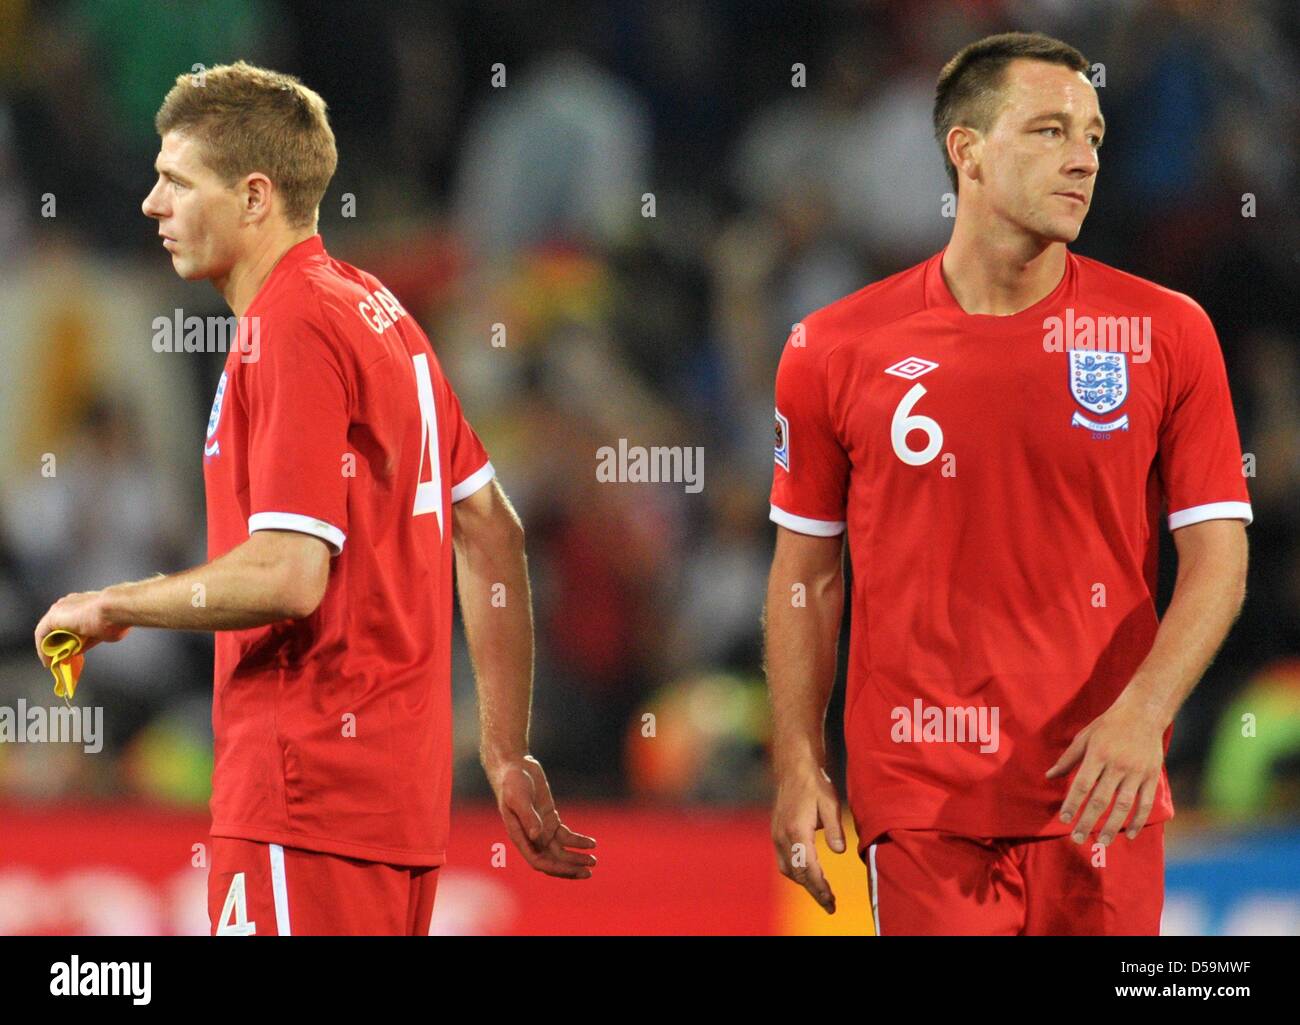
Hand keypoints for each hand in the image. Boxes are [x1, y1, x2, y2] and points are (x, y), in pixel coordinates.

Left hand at [34, 590, 130, 668]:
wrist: (114, 609)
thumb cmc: (116, 618)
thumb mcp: (100, 633)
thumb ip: (85, 641)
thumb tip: (75, 650)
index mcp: (82, 604)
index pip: (69, 622)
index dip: (66, 638)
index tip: (68, 650)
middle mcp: (69, 604)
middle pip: (56, 627)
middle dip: (56, 644)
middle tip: (59, 658)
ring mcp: (60, 609)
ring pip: (48, 630)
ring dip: (49, 647)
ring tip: (52, 662)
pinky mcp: (52, 617)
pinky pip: (42, 635)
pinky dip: (43, 648)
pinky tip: (47, 660)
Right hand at [484, 753, 596, 878]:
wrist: (514, 766)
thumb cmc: (512, 782)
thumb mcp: (519, 797)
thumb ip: (528, 816)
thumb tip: (537, 836)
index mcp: (520, 836)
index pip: (538, 861)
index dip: (556, 868)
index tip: (575, 869)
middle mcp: (531, 837)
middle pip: (552, 861)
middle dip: (570, 868)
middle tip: (590, 871)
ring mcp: (541, 830)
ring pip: (560, 852)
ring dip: (576, 858)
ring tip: (593, 861)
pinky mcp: (550, 820)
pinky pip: (565, 837)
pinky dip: (578, 841)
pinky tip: (592, 843)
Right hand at [771, 764, 844, 913]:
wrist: (793, 769)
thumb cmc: (815, 785)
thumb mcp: (830, 803)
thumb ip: (834, 828)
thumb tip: (839, 852)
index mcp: (797, 830)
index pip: (808, 868)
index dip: (820, 887)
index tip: (831, 901)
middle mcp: (783, 836)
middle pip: (797, 873)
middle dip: (814, 892)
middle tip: (831, 906)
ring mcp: (777, 835)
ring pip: (788, 869)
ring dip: (804, 884)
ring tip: (822, 894)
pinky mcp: (776, 833)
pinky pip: (783, 861)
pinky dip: (796, 873)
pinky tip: (808, 876)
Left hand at [1046, 693, 1165, 844]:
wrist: (1143, 713)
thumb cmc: (1108, 724)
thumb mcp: (1085, 737)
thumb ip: (1068, 759)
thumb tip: (1049, 776)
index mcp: (1098, 754)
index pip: (1081, 785)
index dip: (1072, 804)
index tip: (1063, 820)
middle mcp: (1117, 765)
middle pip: (1100, 799)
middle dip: (1087, 821)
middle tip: (1076, 839)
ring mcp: (1136, 773)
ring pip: (1123, 806)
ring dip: (1111, 826)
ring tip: (1100, 842)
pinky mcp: (1151, 777)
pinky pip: (1145, 803)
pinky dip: (1138, 820)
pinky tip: (1129, 834)